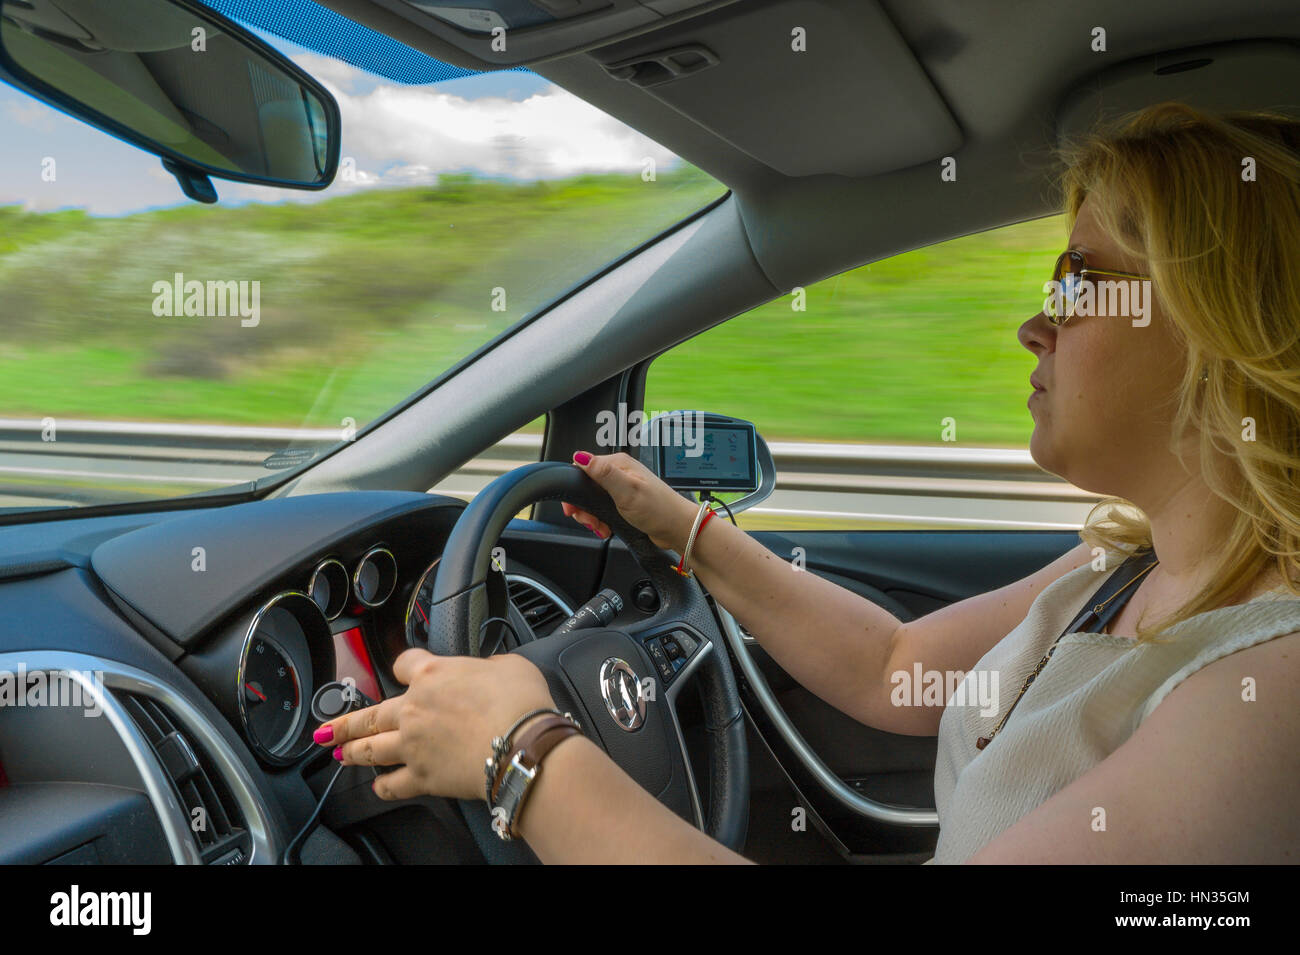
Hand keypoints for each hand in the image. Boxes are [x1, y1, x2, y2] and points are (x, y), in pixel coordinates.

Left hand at [316, 648, 555, 801]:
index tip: (401, 671)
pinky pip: (393, 784)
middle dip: (346, 722)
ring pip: (370, 748)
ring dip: (351, 750)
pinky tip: (377, 787)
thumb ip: (488, 665)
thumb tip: (485, 671)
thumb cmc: (520, 703)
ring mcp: (413, 745)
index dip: (402, 667)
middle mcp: (414, 708)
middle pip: (371, 713)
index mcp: (433, 675)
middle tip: (328, 728)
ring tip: (338, 753)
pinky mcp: (422, 777)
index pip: (404, 664)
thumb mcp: (509, 665)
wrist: (523, 745)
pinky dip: (382, 786)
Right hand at [562, 450, 695, 550]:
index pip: (582, 468)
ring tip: (600, 526)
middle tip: (590, 521)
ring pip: (593, 500)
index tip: (575, 507)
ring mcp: (622, 488)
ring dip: (592, 517)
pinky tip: (606, 528)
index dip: (574, 489)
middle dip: (583, 507)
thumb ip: (603, 473)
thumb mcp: (627, 490)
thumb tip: (580, 456)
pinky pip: (602, 509)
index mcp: (618, 464)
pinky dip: (600, 520)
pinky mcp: (624, 502)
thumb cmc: (659, 509)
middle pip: (585, 487)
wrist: (678, 528)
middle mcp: (619, 473)